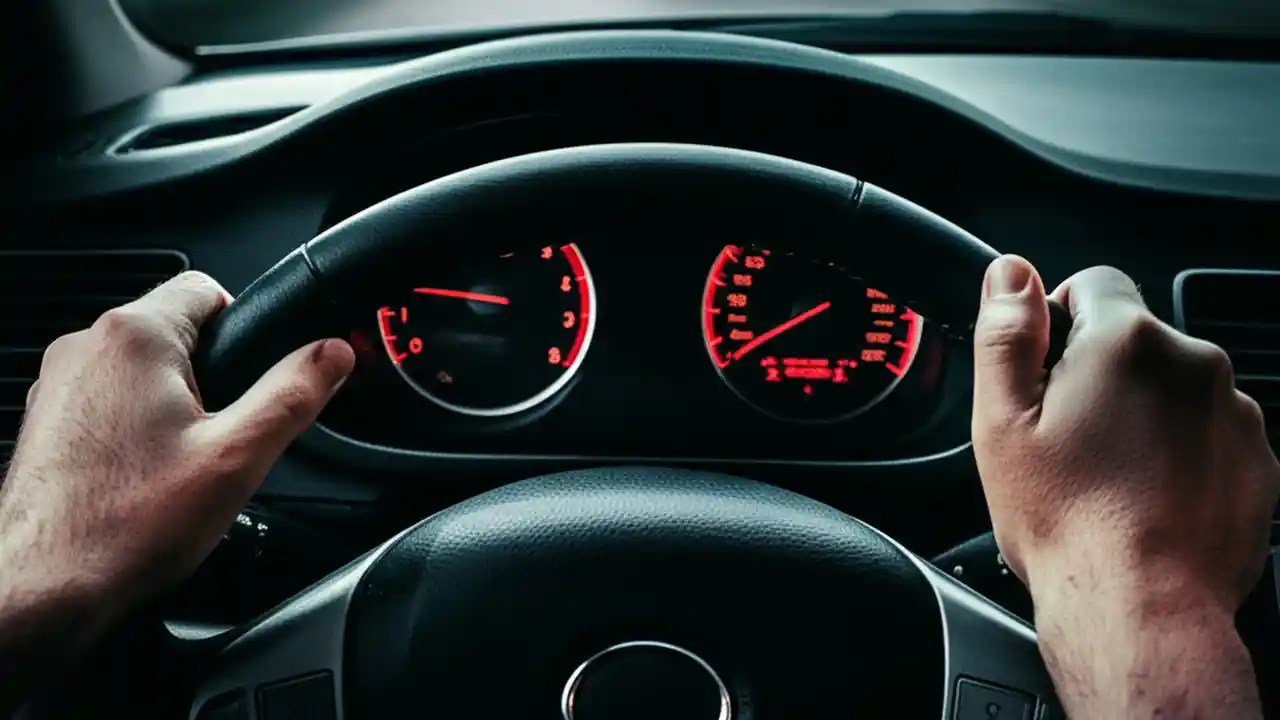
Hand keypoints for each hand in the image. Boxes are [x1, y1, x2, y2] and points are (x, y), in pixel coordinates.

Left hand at [0, 272, 353, 676]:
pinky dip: (137, 428)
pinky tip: (146, 478)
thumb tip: (333, 354)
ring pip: (143, 369)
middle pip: (176, 331)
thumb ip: (294, 394)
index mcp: (134, 337)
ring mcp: (58, 384)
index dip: (247, 326)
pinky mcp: (48, 421)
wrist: (45, 586)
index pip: (208, 288)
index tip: (258, 371)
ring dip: (174, 404)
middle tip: (224, 435)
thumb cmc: (125, 525)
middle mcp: (86, 348)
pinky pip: (111, 401)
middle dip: (212, 376)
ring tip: (183, 464)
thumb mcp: (239, 455)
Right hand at [971, 256, 1277, 717]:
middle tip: (1067, 440)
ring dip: (1145, 415)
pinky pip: (1209, 435)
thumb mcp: (1001, 422)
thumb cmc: (1067, 521)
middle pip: (1137, 341)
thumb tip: (1009, 273)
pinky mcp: (1259, 460)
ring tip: (1109, 478)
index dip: (1059, 321)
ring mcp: (1235, 413)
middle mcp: (1194, 364)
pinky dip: (1181, 454)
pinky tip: (1147, 498)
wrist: (1141, 608)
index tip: (1045, 373)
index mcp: (1125, 341)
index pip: (1094, 283)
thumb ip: (1005, 333)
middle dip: (1102, 376)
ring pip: (1175, 390)